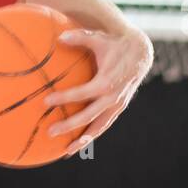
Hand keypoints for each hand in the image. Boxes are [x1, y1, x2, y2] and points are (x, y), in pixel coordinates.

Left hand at [44, 26, 153, 154]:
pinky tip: (77, 144)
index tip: (46, 102)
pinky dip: (91, 136)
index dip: (65, 98)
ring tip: (65, 151)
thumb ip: (80, 37)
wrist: (141, 53)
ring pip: (98, 127)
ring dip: (82, 140)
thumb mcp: (98, 38)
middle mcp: (113, 98)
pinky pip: (103, 126)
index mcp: (106, 82)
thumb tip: (60, 36)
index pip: (82, 94)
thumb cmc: (115, 45)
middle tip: (50, 132)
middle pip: (88, 116)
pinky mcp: (117, 109)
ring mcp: (116, 106)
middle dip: (69, 125)